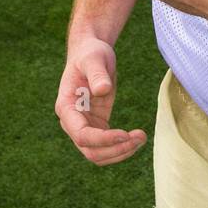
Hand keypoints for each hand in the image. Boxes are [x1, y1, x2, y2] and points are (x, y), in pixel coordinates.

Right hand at [55, 37, 145, 164]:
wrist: (91, 53)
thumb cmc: (90, 54)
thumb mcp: (94, 58)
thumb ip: (97, 74)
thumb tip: (103, 90)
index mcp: (66, 107)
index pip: (81, 135)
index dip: (102, 139)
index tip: (125, 134)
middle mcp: (72, 122)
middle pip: (90, 151)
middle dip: (115, 149)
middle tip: (139, 137)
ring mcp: (84, 125)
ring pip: (99, 153)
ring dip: (120, 152)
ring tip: (141, 138)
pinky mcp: (97, 125)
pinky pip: (107, 145)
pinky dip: (122, 146)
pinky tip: (137, 137)